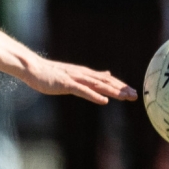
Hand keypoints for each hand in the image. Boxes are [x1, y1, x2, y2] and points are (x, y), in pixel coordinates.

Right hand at [17, 57, 135, 103]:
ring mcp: (74, 78)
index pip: (106, 79)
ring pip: (97, 85)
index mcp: (85, 73)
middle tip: (135, 96)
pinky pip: (82, 91)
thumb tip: (107, 74)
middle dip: (121, 89)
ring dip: (112, 91)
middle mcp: (83, 74)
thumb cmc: (50, 73)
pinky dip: (94, 95)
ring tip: (125, 97)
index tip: (132, 92)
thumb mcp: (74, 74)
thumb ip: (90, 76)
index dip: (120, 85)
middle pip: (105, 82)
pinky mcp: (66, 84)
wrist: (33, 68)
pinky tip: (104, 101)